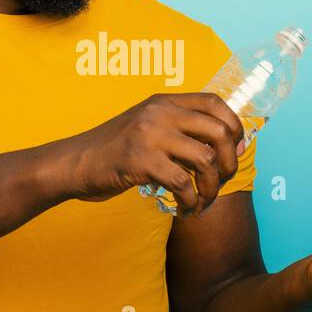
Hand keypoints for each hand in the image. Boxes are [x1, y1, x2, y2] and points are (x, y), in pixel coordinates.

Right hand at [62, 93, 244, 216]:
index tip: (235, 149)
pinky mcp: (140, 160)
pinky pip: (182, 183)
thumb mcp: (147, 126)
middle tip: (222, 181)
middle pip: (219, 131)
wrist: (75, 161)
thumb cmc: (114, 150)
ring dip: (211, 188)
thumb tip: (226, 145)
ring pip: (206, 160)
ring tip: (202, 201)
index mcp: (164, 102)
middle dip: (230, 161)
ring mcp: (150, 135)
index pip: (214, 102)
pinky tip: (184, 209)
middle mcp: (160, 113)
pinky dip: (190, 201)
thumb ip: (178, 128)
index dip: (234, 125)